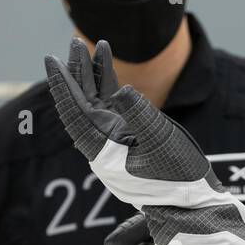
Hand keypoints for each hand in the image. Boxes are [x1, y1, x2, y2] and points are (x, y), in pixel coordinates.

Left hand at [44, 38, 222, 211]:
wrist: (193, 200)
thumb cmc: (179, 176)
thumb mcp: (161, 143)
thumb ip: (140, 115)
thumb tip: (122, 89)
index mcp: (103, 149)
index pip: (74, 113)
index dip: (62, 85)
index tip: (52, 60)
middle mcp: (103, 143)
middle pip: (81, 103)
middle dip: (76, 73)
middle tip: (73, 43)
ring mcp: (115, 138)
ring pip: (95, 102)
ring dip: (91, 76)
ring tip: (89, 46)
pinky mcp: (128, 135)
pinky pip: (111, 106)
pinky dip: (108, 85)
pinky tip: (107, 65)